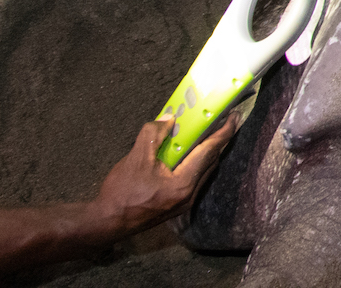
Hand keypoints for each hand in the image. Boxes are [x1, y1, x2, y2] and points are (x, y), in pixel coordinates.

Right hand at [91, 114, 238, 237]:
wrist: (106, 223)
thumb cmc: (122, 192)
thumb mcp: (136, 158)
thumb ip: (154, 135)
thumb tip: (169, 119)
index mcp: (184, 184)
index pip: (210, 152)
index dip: (223, 132)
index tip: (234, 116)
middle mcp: (189, 195)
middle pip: (210, 161)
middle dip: (216, 140)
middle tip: (220, 121)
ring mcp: (184, 202)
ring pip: (202, 171)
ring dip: (205, 151)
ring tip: (204, 133)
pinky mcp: (176, 205)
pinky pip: (193, 178)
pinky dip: (193, 163)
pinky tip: (185, 153)